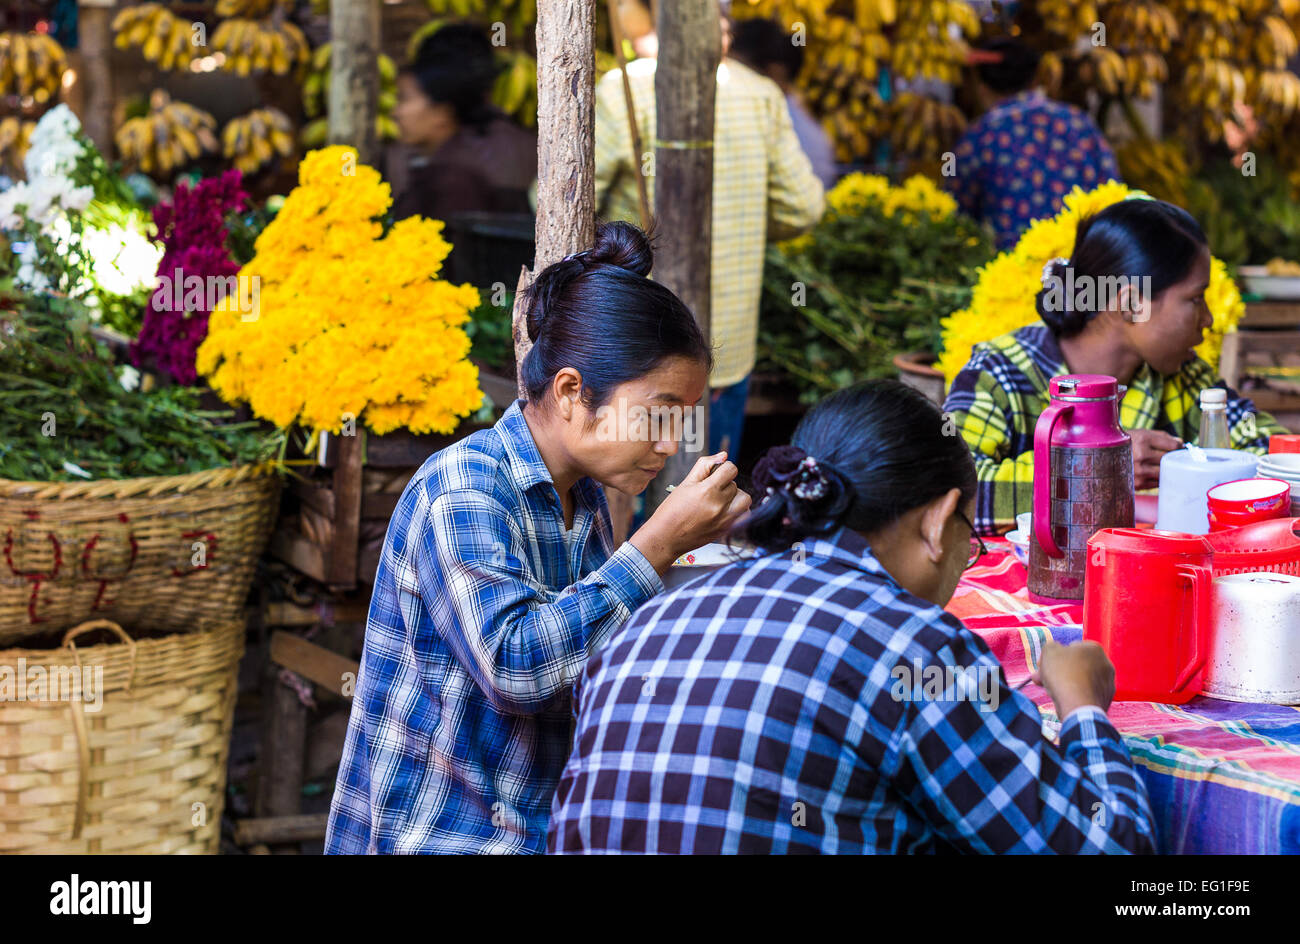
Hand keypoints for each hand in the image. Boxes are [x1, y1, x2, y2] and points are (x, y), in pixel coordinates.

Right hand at [629, 452, 752, 573]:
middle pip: (735, 484)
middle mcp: (719, 506)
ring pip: (744, 499)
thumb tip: (723, 455)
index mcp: (707, 490)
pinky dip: (739, 510)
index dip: (723, 468)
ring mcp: (724, 520)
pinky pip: (744, 515)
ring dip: (735, 496)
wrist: (665, 538)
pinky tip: (726, 510)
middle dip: (724, 484)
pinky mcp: (726, 531)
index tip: (715, 473)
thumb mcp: (685, 484)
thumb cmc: (671, 511)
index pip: (731, 469)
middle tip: (709, 491)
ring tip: (720, 500)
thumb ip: (704, 466)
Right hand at [1032, 640, 1114, 718]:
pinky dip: (1075, 694)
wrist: (1078, 706)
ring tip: (1049, 689)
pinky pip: (1086, 693)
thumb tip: (1054, 651)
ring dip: (1065, 682)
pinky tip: (1063, 698)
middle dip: (1058, 670)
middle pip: (1076, 664)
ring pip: (1081, 679)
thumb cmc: (1063, 674)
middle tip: (1042, 677)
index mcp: (1094, 648)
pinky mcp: (1106, 699)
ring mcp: (1108, 683)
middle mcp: (1105, 664)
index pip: (1071, 648)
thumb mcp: (1049, 651)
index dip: (1055, 656)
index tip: (1043, 665)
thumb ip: (1051, 647)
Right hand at [1129, 428, 1181, 489]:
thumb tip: (1181, 442)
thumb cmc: (1126, 443)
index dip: (1179, 446)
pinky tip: (1154, 473)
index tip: (1178, 447)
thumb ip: (1163, 437)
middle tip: (1173, 457)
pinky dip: (1159, 478)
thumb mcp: (1142, 434)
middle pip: (1170, 459)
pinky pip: (1158, 482)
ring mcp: (1139, 471)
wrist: (1102, 457)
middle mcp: (1141, 455)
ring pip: (1165, 472)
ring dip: (1167, 470)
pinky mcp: (1137, 483)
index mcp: (1143, 439)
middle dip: (1174, 458)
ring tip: (1164, 465)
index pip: (1173, 445)